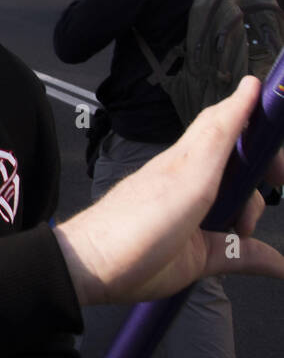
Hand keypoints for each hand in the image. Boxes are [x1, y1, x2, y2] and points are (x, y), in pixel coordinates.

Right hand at [54, 76, 283, 306]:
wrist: (92, 262)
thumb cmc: (130, 259)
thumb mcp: (201, 259)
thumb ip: (239, 255)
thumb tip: (278, 265)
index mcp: (182, 185)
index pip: (219, 152)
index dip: (248, 154)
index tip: (273, 175)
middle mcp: (179, 166)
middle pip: (224, 135)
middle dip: (261, 149)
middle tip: (279, 179)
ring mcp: (180, 163)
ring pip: (223, 129)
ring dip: (253, 124)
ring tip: (274, 147)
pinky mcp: (186, 170)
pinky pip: (216, 133)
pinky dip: (237, 111)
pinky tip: (251, 92)